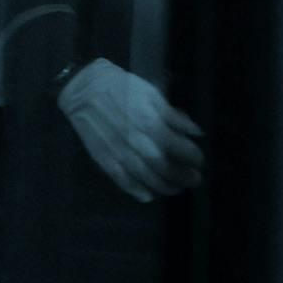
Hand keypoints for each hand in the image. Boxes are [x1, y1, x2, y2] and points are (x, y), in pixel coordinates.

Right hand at [56, 58, 203, 201]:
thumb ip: (174, 116)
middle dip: (182, 176)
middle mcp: (134, 140)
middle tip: (194, 179)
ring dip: (164, 186)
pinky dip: (135, 190)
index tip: (199, 159)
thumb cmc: (122, 87)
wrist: (83, 88)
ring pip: (144, 177)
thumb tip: (196, 133)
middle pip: (163, 166)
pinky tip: (148, 196)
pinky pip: (120, 179)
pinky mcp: (102, 157)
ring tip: (177, 188)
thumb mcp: (152, 94)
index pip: (177, 146)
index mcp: (148, 121)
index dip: (192, 156)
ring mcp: (117, 150)